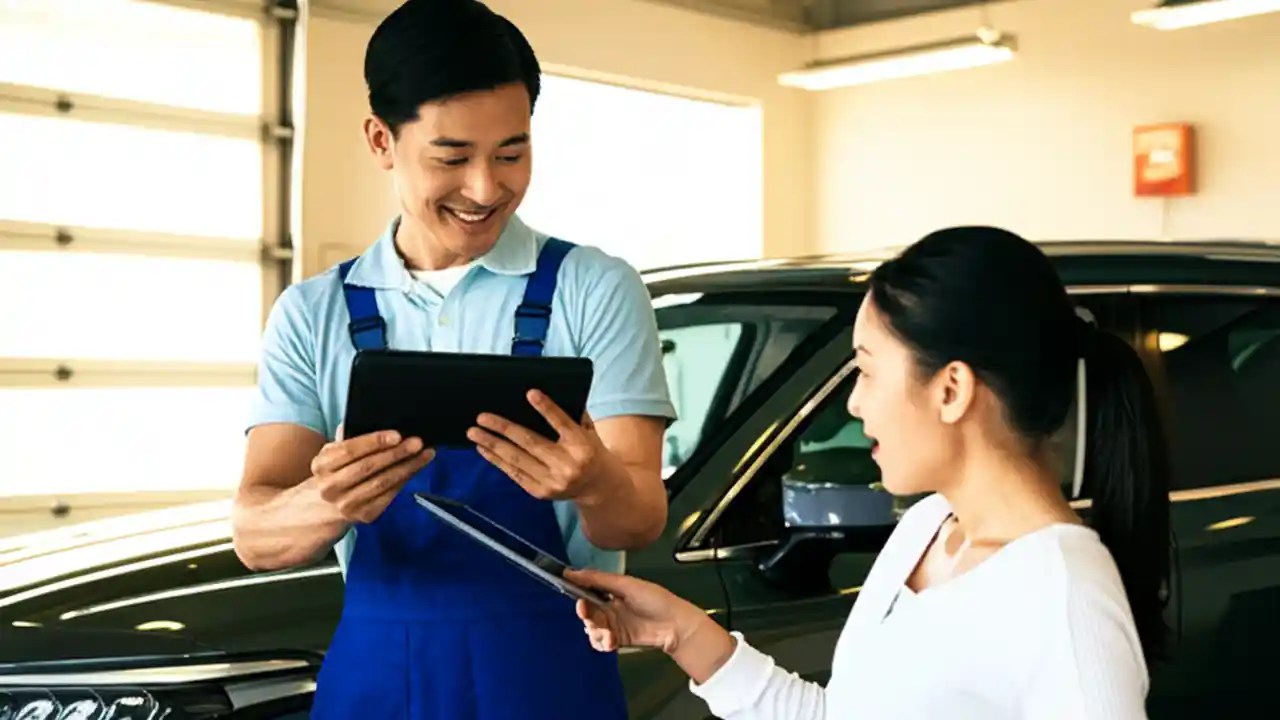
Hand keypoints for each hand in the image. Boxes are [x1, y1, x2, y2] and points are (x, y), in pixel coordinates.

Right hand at [311, 424, 434, 523]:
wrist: (328, 505)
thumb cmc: (338, 469)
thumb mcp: (334, 452)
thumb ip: (349, 436)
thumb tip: (369, 418)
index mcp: (321, 465)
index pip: (349, 450)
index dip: (374, 442)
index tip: (397, 435)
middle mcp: (330, 487)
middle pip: (368, 467)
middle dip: (395, 454)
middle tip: (416, 442)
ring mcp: (347, 505)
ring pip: (382, 483)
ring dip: (407, 467)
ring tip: (425, 454)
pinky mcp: (364, 516)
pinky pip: (389, 495)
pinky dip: (405, 480)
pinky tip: (416, 467)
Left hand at [467, 390, 608, 501]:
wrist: (598, 487)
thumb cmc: (590, 450)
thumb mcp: (589, 431)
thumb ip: (573, 415)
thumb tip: (542, 396)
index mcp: (582, 446)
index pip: (562, 424)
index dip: (546, 409)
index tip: (530, 394)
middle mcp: (567, 465)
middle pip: (530, 442)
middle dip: (503, 428)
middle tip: (482, 417)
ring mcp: (552, 482)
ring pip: (517, 459)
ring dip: (492, 445)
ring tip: (474, 433)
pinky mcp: (540, 493)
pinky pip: (514, 474)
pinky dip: (496, 461)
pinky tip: (483, 449)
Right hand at [569, 569, 738, 684]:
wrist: (674, 624)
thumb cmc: (655, 599)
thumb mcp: (626, 584)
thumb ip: (598, 579)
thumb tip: (572, 571)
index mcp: (611, 591)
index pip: (587, 591)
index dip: (578, 593)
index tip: (573, 594)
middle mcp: (610, 607)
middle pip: (587, 613)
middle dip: (586, 615)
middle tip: (588, 616)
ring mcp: (613, 625)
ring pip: (592, 629)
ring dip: (595, 632)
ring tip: (606, 633)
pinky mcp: (618, 640)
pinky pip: (600, 643)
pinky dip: (601, 643)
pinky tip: (609, 641)